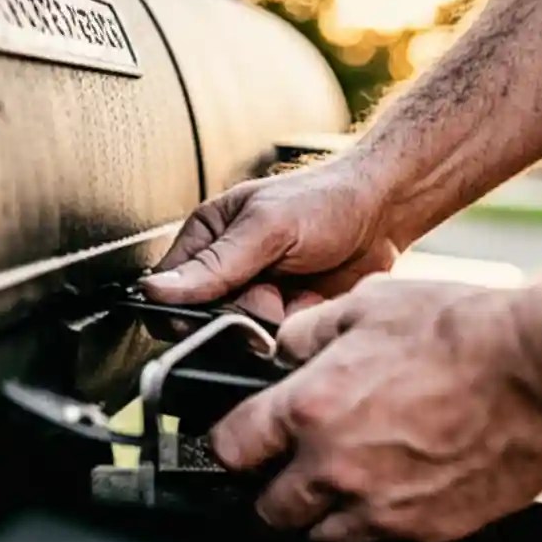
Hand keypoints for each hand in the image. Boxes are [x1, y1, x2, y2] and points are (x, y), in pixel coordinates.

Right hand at [139, 156, 402, 325]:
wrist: (384, 211)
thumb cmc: (326, 200)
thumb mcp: (267, 227)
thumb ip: (215, 264)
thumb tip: (157, 290)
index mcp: (207, 238)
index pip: (169, 290)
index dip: (189, 309)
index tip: (223, 306)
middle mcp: (227, 270)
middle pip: (210, 321)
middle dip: (246, 312)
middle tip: (275, 292)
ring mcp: (257, 294)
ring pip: (245, 336)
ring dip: (276, 319)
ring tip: (301, 290)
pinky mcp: (285, 315)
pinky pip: (277, 342)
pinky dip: (300, 325)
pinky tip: (314, 299)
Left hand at [209, 277, 541, 541]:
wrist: (540, 374)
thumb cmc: (461, 332)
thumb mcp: (368, 303)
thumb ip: (309, 333)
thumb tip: (282, 350)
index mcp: (311, 410)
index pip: (232, 448)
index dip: (230, 442)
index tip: (239, 439)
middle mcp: (336, 468)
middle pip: (270, 507)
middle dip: (272, 486)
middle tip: (289, 464)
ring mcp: (381, 509)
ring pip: (319, 536)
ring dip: (318, 512)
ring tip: (340, 479)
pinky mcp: (424, 532)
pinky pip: (375, 541)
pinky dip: (370, 522)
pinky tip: (387, 487)